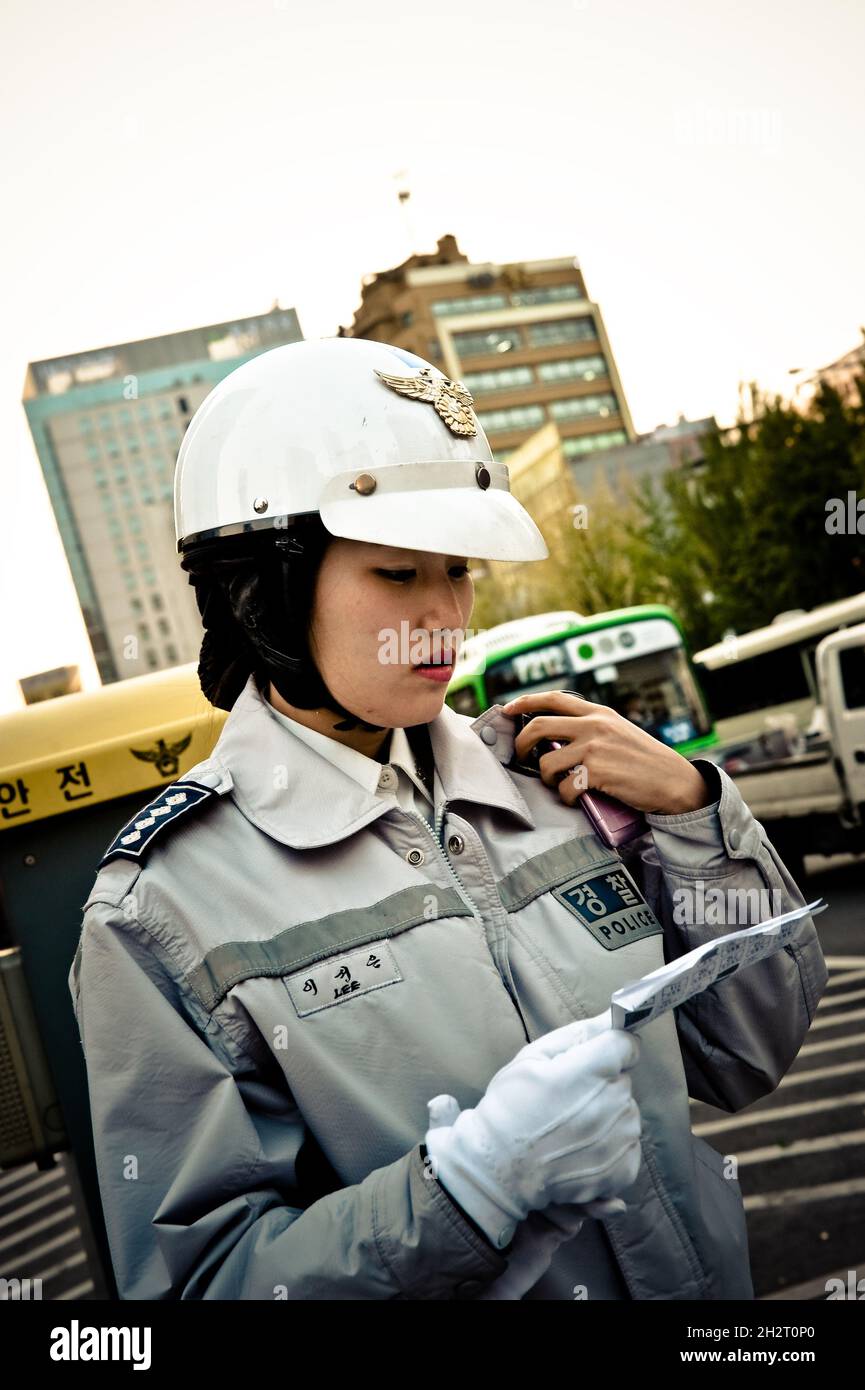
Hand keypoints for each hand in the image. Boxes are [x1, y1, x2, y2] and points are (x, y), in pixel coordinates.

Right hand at [424, 1006, 640, 1247]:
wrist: (498, 1169)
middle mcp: (612, 1105)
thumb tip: (612, 1017)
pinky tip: (581, 1149)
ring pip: (628, 1113)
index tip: (592, 1059)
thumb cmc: (509, 1107)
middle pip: (623, 1080)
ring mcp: (620, 1140)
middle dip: (602, 1084)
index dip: (610, 1048)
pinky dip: (611, 1147)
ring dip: (608, 1116)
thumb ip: (577, 1034)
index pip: (626, 1045)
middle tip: (567, 1100)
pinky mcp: (622, 1171)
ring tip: (571, 1128)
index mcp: (591, 1072)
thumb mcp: (532, 1057)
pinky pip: (629, 1146)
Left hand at [502, 689, 714, 815]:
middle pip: (539, 726)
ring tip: (560, 784)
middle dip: (521, 744)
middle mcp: (595, 726)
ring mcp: (595, 748)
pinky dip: (566, 797)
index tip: (508, 709)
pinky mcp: (597, 772)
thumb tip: (556, 738)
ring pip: (547, 762)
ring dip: (547, 778)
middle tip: (520, 757)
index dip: (526, 701)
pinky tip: (577, 798)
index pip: (554, 698)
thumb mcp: (620, 731)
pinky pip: (565, 787)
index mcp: (599, 713)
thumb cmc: (647, 761)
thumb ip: (593, 728)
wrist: (675, 781)